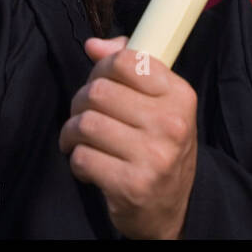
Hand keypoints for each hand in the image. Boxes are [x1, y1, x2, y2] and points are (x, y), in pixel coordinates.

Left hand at [59, 36, 196, 238]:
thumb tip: (93, 45)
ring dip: (72, 132)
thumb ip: (128, 68)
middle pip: (98, 91)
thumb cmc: (159, 145)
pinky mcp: (132, 185)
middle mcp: (171, 123)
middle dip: (80, 102)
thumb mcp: (157, 103)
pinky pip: (82, 158)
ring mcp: (154, 156)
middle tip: (84, 115)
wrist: (172, 206)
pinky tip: (89, 164)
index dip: (102, 68)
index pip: (127, 60)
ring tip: (80, 140)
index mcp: (179, 95)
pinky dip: (76, 160)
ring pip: (86, 124)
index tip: (98, 82)